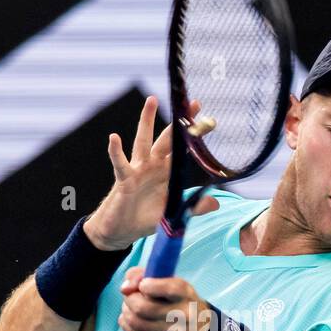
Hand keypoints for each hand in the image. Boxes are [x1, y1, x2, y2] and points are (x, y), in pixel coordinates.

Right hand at [83, 95, 219, 250]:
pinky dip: (116, 151)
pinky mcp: (124, 180)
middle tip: (193, 103)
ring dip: (147, 120)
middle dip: (179, 122)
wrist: (121, 230)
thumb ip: (193, 208)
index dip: (193, 137)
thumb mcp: (172, 215)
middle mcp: (152, 166)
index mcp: (166, 173)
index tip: (209, 120)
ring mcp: (137, 170)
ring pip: (143, 141)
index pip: (182, 151)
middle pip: (167, 139)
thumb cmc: (144, 219)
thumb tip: (216, 203)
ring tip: (152, 100)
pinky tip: (114, 138)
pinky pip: (121, 164)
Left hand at [117, 265, 212, 330]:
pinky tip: (130, 320)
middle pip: (142, 307)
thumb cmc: (177, 301)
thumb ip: (143, 275)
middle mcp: (184, 315)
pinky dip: (127, 324)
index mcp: (186, 294)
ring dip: (126, 312)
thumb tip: (124, 288)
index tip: (142, 285)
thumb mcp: (169, 282)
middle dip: (129, 299)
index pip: (167, 289)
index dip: (146, 285)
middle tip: (130, 297)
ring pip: (136, 322)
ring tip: (129, 308)